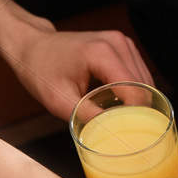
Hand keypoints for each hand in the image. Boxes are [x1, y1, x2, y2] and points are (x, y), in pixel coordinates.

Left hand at [0, 19, 151, 121]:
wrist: (31, 45)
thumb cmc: (39, 70)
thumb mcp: (58, 100)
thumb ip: (89, 118)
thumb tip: (116, 135)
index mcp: (101, 53)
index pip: (136, 92)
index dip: (136, 116)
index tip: (127, 134)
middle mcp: (117, 43)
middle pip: (145, 88)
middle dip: (136, 110)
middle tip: (120, 127)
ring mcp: (123, 42)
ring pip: (146, 84)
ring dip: (136, 102)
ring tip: (115, 112)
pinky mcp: (124, 46)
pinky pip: (140, 77)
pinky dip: (133, 92)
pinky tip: (116, 99)